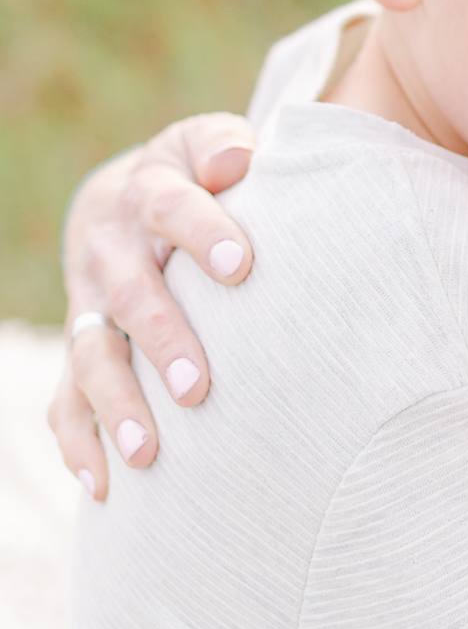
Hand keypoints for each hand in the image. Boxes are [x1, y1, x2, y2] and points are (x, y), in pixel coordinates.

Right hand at [52, 116, 257, 496]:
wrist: (125, 199)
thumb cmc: (193, 175)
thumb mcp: (204, 143)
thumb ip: (224, 146)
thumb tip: (240, 160)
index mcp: (147, 193)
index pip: (171, 207)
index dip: (203, 232)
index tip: (241, 266)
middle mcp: (109, 252)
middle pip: (129, 296)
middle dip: (161, 340)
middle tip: (197, 387)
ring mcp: (88, 305)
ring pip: (90, 358)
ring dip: (117, 406)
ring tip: (149, 455)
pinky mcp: (80, 349)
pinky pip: (65, 401)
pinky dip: (79, 443)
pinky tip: (105, 485)